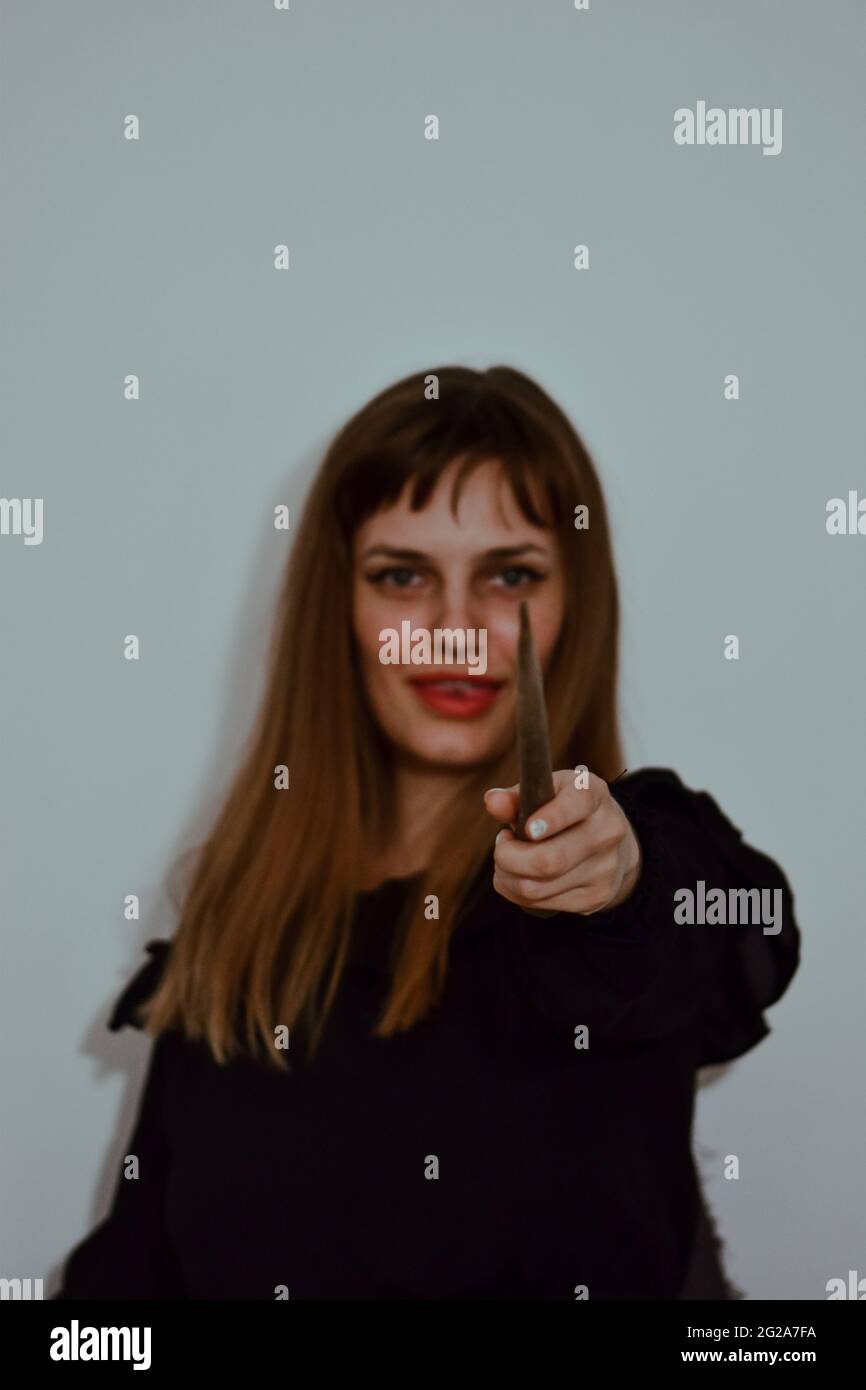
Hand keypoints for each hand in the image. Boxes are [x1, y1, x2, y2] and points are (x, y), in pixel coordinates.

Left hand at [483, 770, 642, 915]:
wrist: (612, 846)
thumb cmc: (564, 812)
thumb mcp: (544, 793)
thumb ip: (515, 798)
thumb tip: (493, 802)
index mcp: (593, 794)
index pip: (577, 803)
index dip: (552, 818)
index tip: (528, 829)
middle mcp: (607, 830)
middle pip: (550, 860)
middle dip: (508, 857)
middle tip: (502, 844)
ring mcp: (605, 868)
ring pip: (536, 888)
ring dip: (507, 877)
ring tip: (508, 861)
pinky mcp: (596, 897)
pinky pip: (540, 904)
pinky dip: (517, 893)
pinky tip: (521, 876)